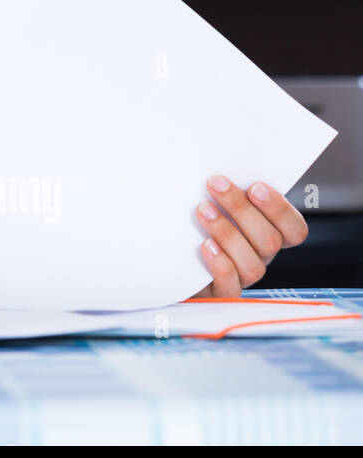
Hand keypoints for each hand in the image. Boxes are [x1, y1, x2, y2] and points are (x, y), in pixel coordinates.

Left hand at [192, 175, 308, 296]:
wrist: (162, 255)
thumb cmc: (189, 220)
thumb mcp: (209, 200)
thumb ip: (223, 188)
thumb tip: (217, 165)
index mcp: (265, 234)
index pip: (294, 230)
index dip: (280, 209)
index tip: (255, 186)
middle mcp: (258, 256)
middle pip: (270, 241)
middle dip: (242, 209)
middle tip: (215, 184)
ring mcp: (241, 277)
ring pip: (253, 264)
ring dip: (229, 233)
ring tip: (203, 210)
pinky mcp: (218, 292)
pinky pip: (230, 286)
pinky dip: (221, 264)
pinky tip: (204, 245)